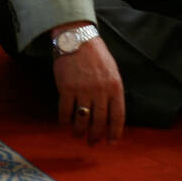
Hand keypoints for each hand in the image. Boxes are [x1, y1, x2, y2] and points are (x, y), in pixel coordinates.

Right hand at [52, 23, 124, 144]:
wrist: (77, 37)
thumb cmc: (96, 54)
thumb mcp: (112, 71)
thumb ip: (113, 90)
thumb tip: (110, 113)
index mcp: (115, 87)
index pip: (117, 117)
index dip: (114, 133)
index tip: (111, 142)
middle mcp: (100, 91)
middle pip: (99, 122)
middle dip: (96, 136)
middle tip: (92, 143)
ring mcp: (83, 90)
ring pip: (82, 120)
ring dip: (79, 131)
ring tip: (77, 134)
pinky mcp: (66, 88)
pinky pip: (65, 111)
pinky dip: (64, 120)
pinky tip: (64, 123)